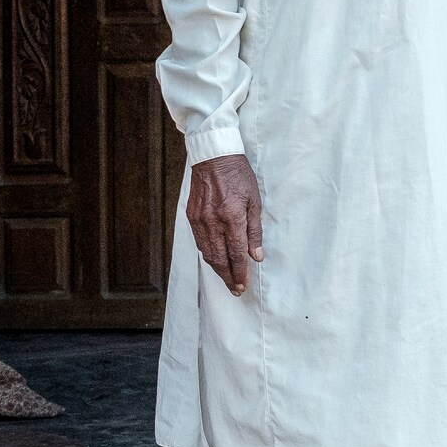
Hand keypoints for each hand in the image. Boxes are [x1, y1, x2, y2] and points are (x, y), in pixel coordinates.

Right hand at [189, 153, 264, 295]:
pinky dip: (208, 254)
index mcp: (232, 217)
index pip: (236, 253)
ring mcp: (199, 219)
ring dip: (217, 269)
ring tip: (227, 279)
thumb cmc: (238, 176)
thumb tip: (256, 256)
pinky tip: (215, 260)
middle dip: (228, 277)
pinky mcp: (191, 216)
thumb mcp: (254, 200)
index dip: (240, 272)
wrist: (213, 157)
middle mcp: (213, 221)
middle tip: (236, 289)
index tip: (244, 284)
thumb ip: (254, 230)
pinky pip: (199, 242)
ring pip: (207, 253)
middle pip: (219, 258)